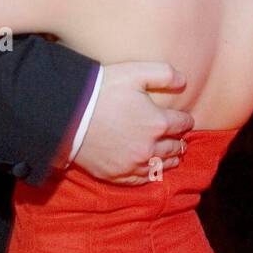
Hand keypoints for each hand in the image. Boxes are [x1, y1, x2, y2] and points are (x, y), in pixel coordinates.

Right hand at [74, 61, 193, 185]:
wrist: (67, 116)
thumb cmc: (101, 91)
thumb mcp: (135, 72)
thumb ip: (164, 74)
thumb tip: (184, 81)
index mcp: (158, 122)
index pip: (183, 124)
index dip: (186, 120)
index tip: (185, 119)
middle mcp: (150, 147)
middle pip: (175, 147)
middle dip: (179, 141)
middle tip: (180, 139)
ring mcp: (133, 164)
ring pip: (162, 165)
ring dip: (170, 159)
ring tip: (173, 155)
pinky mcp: (117, 175)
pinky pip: (142, 179)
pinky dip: (151, 174)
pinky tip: (152, 169)